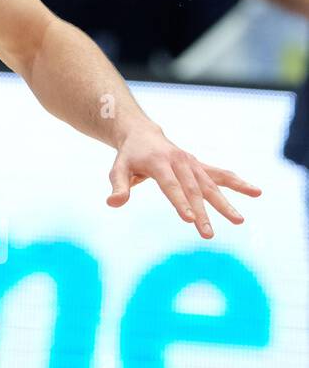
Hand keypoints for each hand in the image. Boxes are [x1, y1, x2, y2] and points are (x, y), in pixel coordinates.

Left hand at [108, 123, 260, 238]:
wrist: (142, 134)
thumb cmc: (129, 156)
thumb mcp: (118, 169)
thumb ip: (119, 186)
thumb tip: (113, 203)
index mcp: (158, 162)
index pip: (171, 185)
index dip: (180, 202)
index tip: (190, 220)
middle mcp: (179, 161)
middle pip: (192, 189)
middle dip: (202, 212)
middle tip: (208, 234)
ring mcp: (191, 163)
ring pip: (210, 184)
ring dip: (225, 202)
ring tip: (239, 220)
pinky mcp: (199, 166)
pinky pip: (220, 174)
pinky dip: (237, 182)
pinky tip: (254, 191)